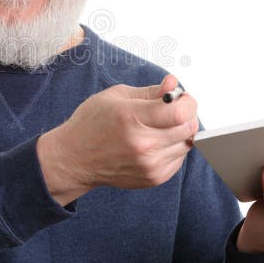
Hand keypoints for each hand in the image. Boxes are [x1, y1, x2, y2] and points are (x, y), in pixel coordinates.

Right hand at [36, 75, 198, 204]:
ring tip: (159, 126)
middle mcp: (142, 144)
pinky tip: (155, 142)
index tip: (181, 98)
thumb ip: (150, 91)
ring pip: (187, 144)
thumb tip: (172, 84)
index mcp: (131, 118)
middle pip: (188, 128)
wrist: (75, 158)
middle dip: (186, 114)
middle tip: (173, 109)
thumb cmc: (91, 124)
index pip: (180, 112)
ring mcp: (149, 165)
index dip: (188, 102)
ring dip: (180, 132)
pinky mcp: (153, 178)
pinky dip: (173, 147)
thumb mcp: (116, 96)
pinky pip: (179, 159)